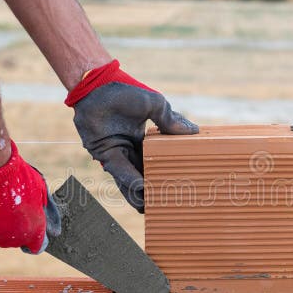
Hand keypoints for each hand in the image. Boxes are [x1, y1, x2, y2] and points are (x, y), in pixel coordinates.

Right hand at [0, 140, 60, 253]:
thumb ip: (48, 213)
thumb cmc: (16, 175)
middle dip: (15, 228)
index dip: (35, 237)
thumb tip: (55, 231)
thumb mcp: (40, 189)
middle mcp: (10, 238)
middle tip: (10, 206)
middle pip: (14, 241)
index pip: (36, 246)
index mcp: (31, 231)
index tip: (31, 227)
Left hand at [67, 60, 198, 211]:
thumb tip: (194, 131)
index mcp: (143, 140)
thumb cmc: (124, 92)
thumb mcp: (154, 104)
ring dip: (139, 192)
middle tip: (165, 204)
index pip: (156, 161)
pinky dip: (129, 179)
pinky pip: (119, 170)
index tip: (178, 185)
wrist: (98, 85)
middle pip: (143, 175)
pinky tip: (141, 188)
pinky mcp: (104, 153)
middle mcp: (129, 149)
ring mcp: (116, 153)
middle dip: (152, 190)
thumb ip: (170, 120)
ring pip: (130, 178)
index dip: (165, 173)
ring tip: (150, 207)